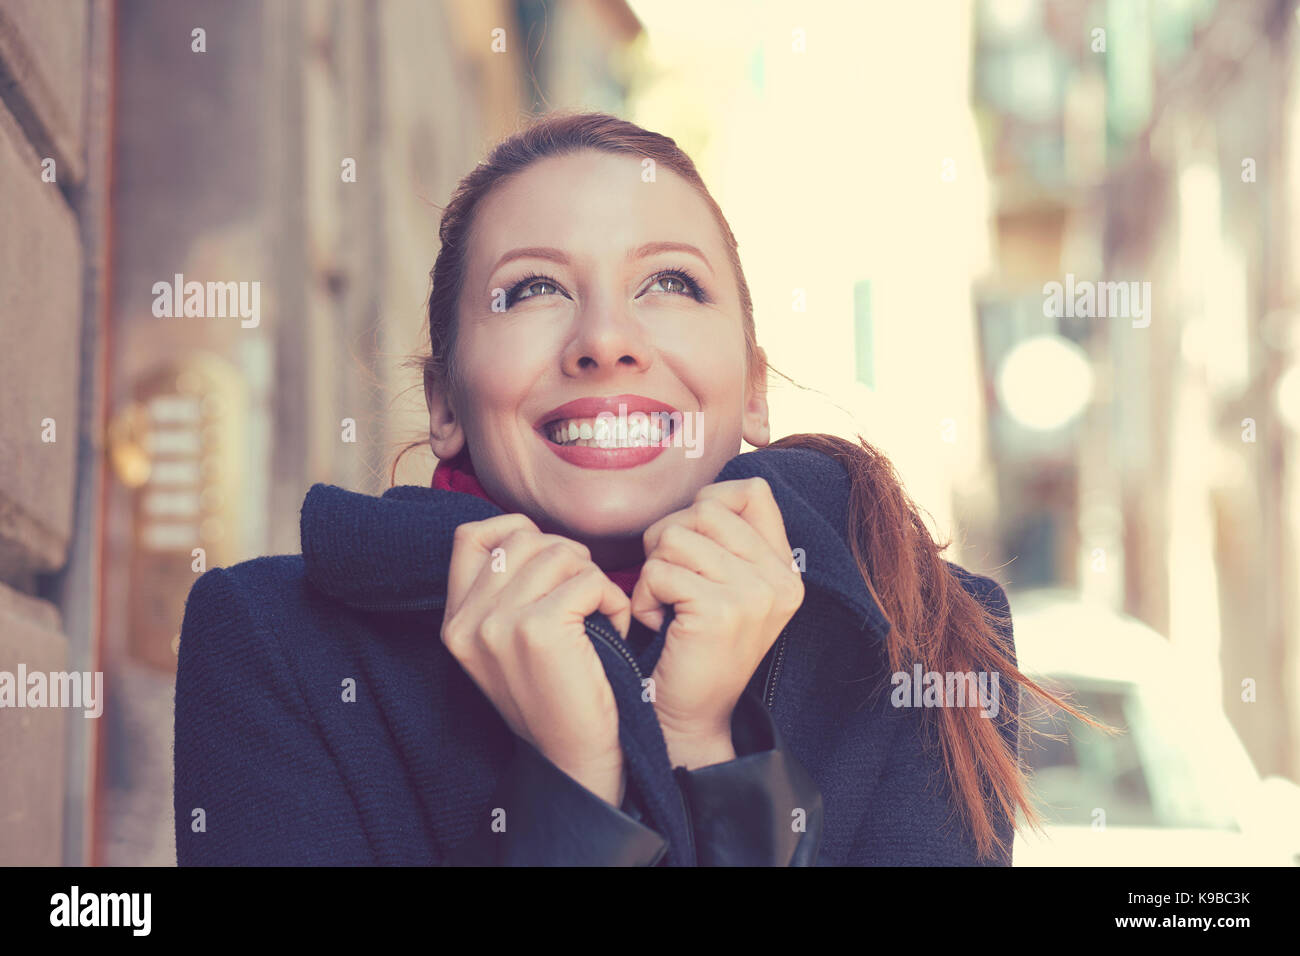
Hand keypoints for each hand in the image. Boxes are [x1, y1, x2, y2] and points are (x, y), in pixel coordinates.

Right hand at [441, 513, 632, 804]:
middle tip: (586, 595)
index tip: (549, 561)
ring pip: (559, 553)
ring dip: (593, 577)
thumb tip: (528, 533)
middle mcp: (466, 622)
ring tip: (600, 614)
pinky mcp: (537, 630)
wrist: (577, 759)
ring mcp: (497, 625)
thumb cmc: (557, 695)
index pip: (470, 537)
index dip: (515, 531)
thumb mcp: (508, 643)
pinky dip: (612, 598)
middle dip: (567, 556)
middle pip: (523, 538)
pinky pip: (588, 579)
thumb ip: (503, 593)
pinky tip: (614, 626)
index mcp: (454, 623)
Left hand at [629, 478, 804, 768]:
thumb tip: (703, 491)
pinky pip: (659, 570)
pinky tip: (659, 625)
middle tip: (670, 585)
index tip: (694, 548)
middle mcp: (781, 579)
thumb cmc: (691, 648)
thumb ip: (725, 539)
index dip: (708, 504)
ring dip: (654, 571)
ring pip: (676, 536)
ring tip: (666, 608)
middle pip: (705, 508)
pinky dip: (644, 597)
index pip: (752, 489)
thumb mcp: (724, 587)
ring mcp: (757, 594)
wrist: (688, 720)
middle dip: (669, 540)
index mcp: (786, 569)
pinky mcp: (723, 610)